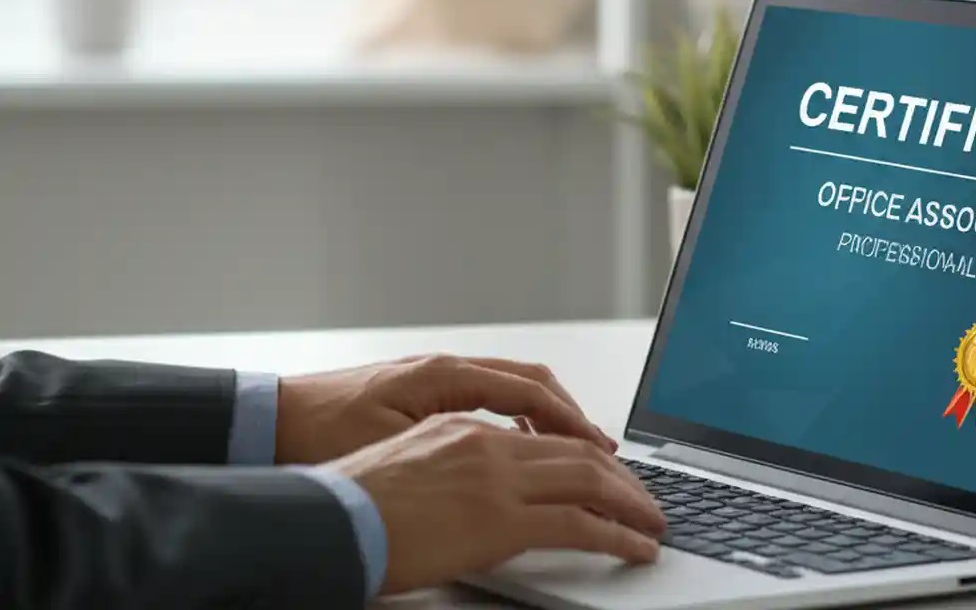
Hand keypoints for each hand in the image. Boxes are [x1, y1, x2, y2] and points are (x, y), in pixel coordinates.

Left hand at [275, 353, 614, 464]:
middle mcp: (446, 368)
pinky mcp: (424, 392)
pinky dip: (519, 417)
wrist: (269, 420)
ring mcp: (436, 377)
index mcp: (444, 375)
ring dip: (548, 417)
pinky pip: (490, 396)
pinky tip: (522, 446)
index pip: (530, 393)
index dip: (572, 424)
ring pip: (513, 387)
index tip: (602, 452)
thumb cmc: (320, 434)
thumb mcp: (392, 448)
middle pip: (532, 383)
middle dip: (573, 417)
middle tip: (603, 454)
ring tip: (574, 451)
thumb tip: (507, 460)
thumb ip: (454, 447)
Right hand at [327, 414, 664, 593]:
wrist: (323, 520)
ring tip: (653, 524)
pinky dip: (619, 535)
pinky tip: (637, 548)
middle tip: (646, 502)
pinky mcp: (500, 519)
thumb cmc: (349, 503)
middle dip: (622, 480)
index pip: (546, 436)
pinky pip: (580, 523)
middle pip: (578, 453)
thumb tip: (481, 493)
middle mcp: (487, 443)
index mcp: (464, 427)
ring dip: (631, 505)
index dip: (586, 455)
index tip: (608, 474)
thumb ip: (454, 469)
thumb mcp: (408, 465)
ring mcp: (496, 479)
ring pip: (589, 481)